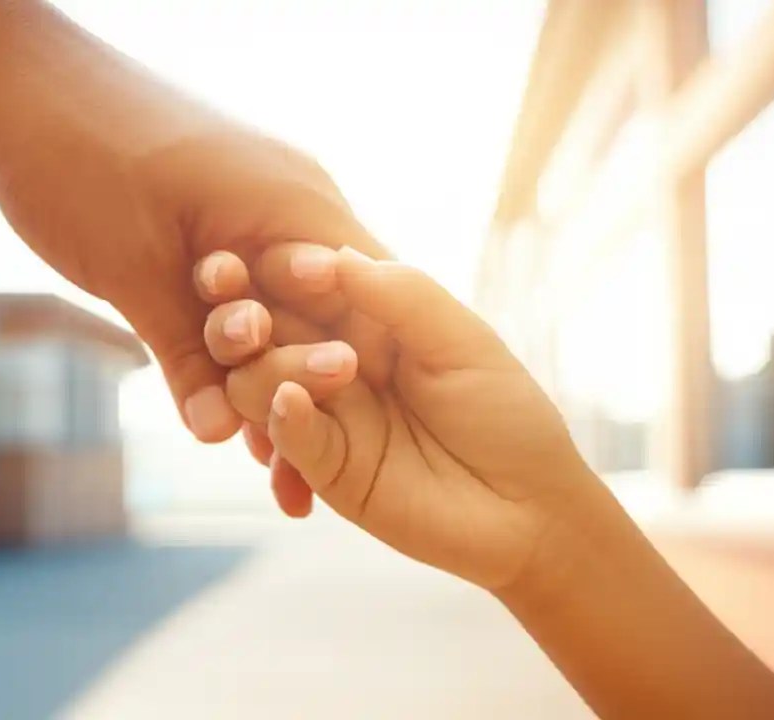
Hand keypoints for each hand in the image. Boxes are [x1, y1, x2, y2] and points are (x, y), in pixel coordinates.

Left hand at [0, 117, 386, 443]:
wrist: (16, 89)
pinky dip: (228, 354)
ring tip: (265, 471)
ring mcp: (248, 218)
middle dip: (308, 400)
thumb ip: (184, 352)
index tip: (344, 456)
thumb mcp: (132, 269)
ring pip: (277, 319)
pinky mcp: (207, 232)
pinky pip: (238, 303)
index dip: (355, 380)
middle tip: (296, 491)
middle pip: (323, 321)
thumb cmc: (77, 158)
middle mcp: (285, 211)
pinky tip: (221, 415)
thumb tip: (222, 435)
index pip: (361, 302)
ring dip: (267, 385)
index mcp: (292, 205)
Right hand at [205, 247, 601, 592]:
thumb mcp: (462, 340)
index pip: (300, 281)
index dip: (281, 266)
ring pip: (253, 381)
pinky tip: (293, 404)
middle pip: (261, 328)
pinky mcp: (323, 468)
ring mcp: (324, 414)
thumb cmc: (506, 414)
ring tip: (335, 369)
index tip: (285, 260)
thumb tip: (334, 256)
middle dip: (245, 317)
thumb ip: (400, 295)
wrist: (528, 510)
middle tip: (256, 318)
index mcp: (364, 318)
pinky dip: (280, 417)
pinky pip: (283, 436)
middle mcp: (331, 359)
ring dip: (275, 367)